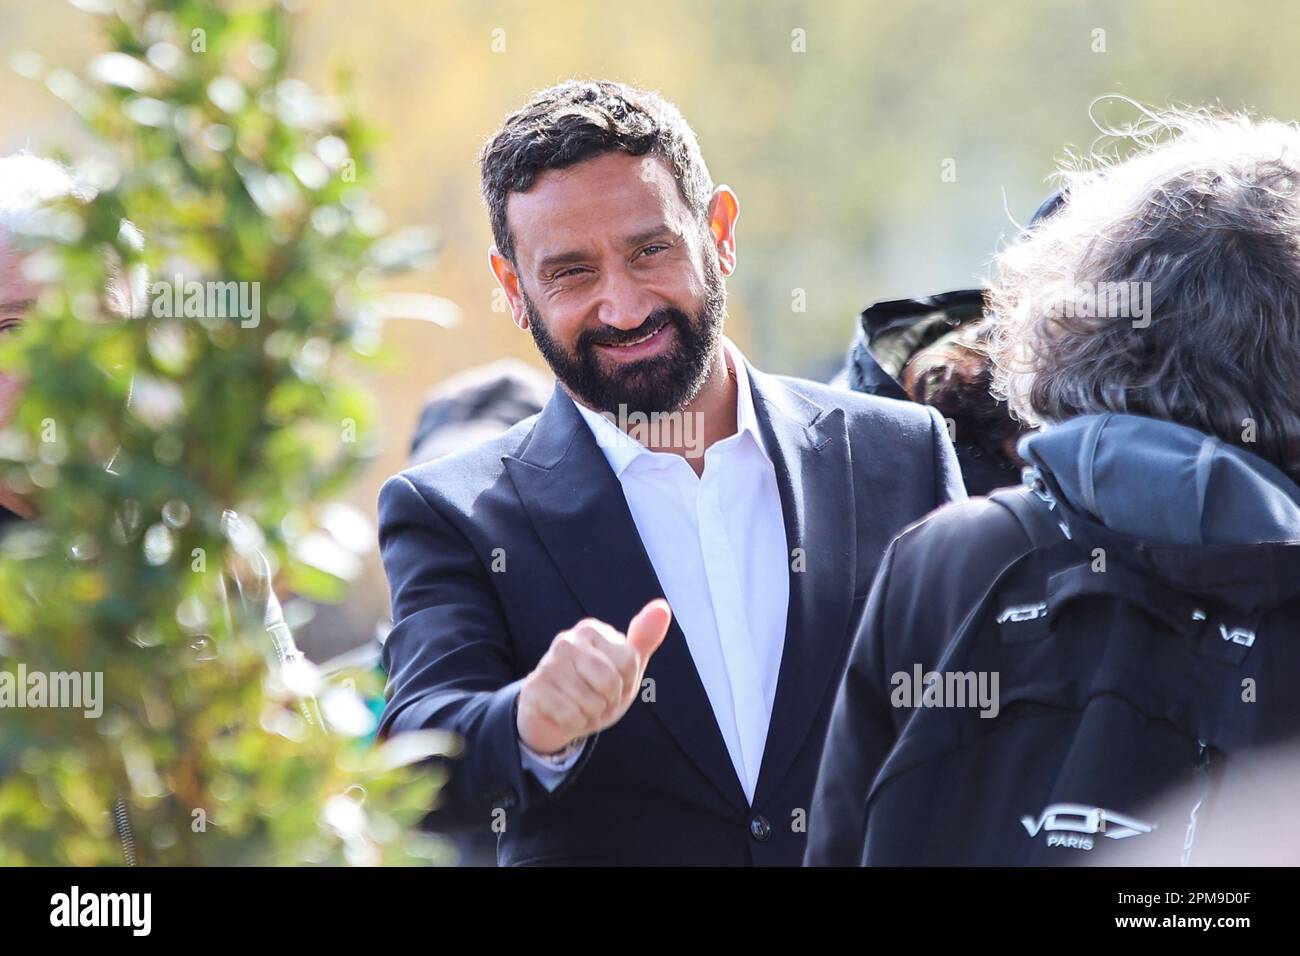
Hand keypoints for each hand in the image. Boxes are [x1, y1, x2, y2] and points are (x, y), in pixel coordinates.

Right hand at [516, 599, 670, 754]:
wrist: (554, 717)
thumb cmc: (595, 689)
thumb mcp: (626, 667)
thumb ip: (644, 638)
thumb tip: (662, 606)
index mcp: (592, 631)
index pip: (630, 661)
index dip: (626, 683)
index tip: (613, 684)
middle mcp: (567, 640)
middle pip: (610, 681)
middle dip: (609, 701)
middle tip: (596, 699)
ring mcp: (548, 663)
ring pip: (591, 701)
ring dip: (591, 714)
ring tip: (580, 706)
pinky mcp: (534, 688)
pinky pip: (571, 715)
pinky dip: (574, 723)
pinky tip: (565, 715)